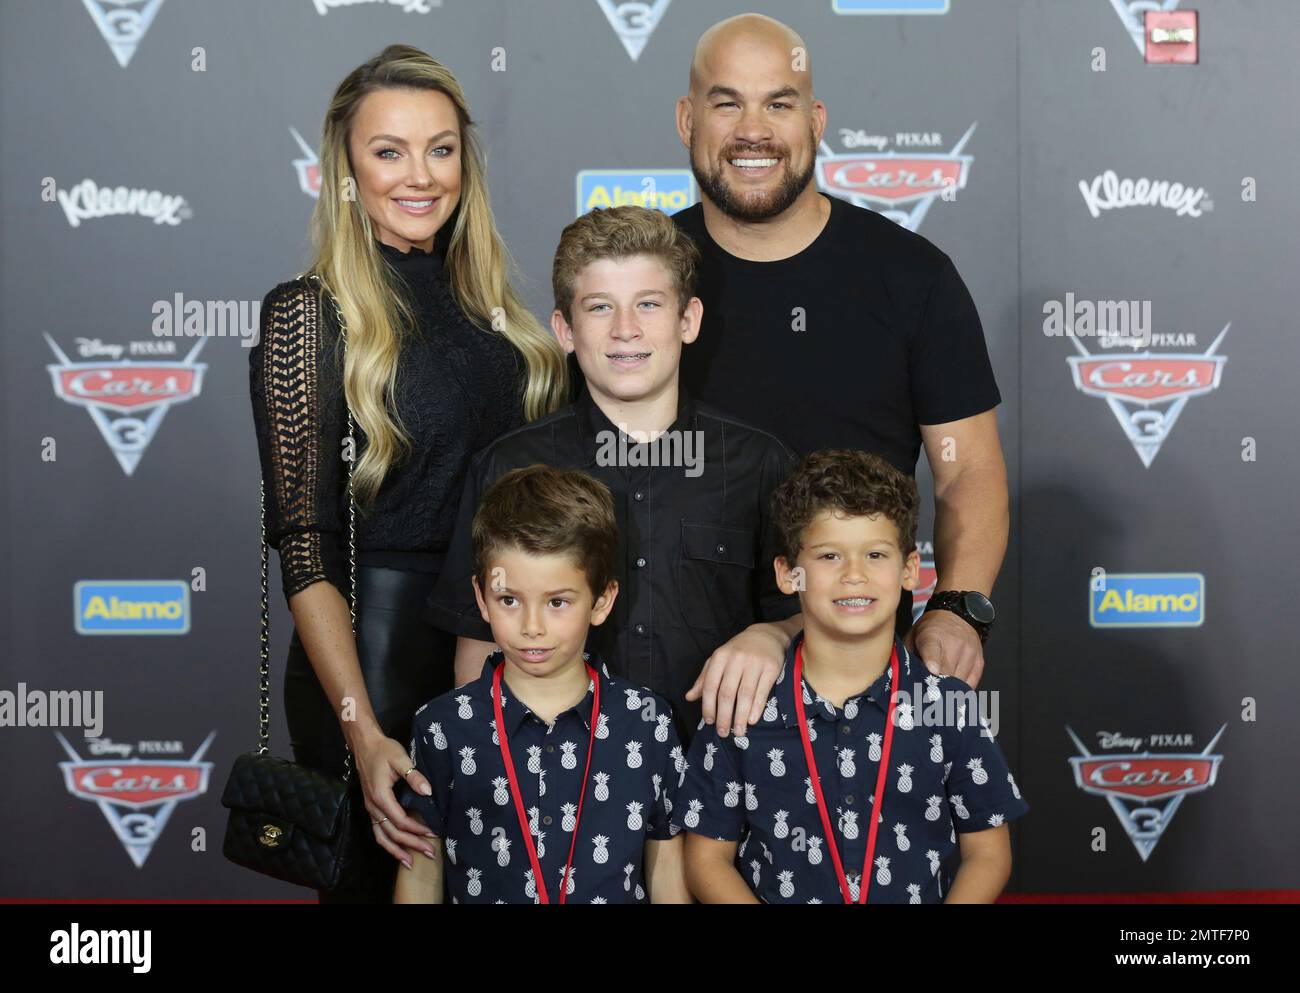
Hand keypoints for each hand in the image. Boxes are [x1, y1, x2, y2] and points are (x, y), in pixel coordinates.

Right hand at [348, 728, 436, 867]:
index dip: (417, 829)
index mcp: (380, 796)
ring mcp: (370, 809)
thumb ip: (414, 776)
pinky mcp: (371, 807)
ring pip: (381, 837)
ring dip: (397, 850)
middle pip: (392, 833)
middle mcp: (373, 807)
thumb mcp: (400, 758)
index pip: (400, 820)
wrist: (365, 745)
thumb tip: (428, 792)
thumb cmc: (384, 750)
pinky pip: (377, 831)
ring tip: (411, 863)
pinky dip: (387, 843)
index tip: (433, 833)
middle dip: (411, 845)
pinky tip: (397, 849)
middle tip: (430, 853)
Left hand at [685, 624, 786, 737]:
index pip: (710, 685)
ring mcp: (754, 663)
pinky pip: (762, 691)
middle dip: (724, 716)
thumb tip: (689, 697)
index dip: (708, 706)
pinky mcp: (771, 667)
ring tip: (739, 732)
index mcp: (720, 657)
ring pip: (745, 694)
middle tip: (723, 732)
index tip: (709, 722)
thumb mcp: (718, 661)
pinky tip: (752, 720)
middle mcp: (736, 659)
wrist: (766, 635)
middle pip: (727, 692)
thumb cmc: (738, 652)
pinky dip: (757, 707)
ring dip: (741, 716)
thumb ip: (704, 679)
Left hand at [905, 609, 984, 687]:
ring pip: (959, 681)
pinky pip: (971, 684)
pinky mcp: (979, 661)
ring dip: (949, 689)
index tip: (933, 671)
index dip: (932, 662)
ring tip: (939, 691)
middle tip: (927, 694)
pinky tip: (952, 689)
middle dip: (936, 686)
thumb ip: (908, 657)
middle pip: (947, 673)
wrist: (955, 616)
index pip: (932, 650)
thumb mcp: (912, 638)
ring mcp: (969, 653)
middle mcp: (954, 643)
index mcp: (931, 636)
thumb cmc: (930, 632)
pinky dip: (961, 689)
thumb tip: (904, 679)